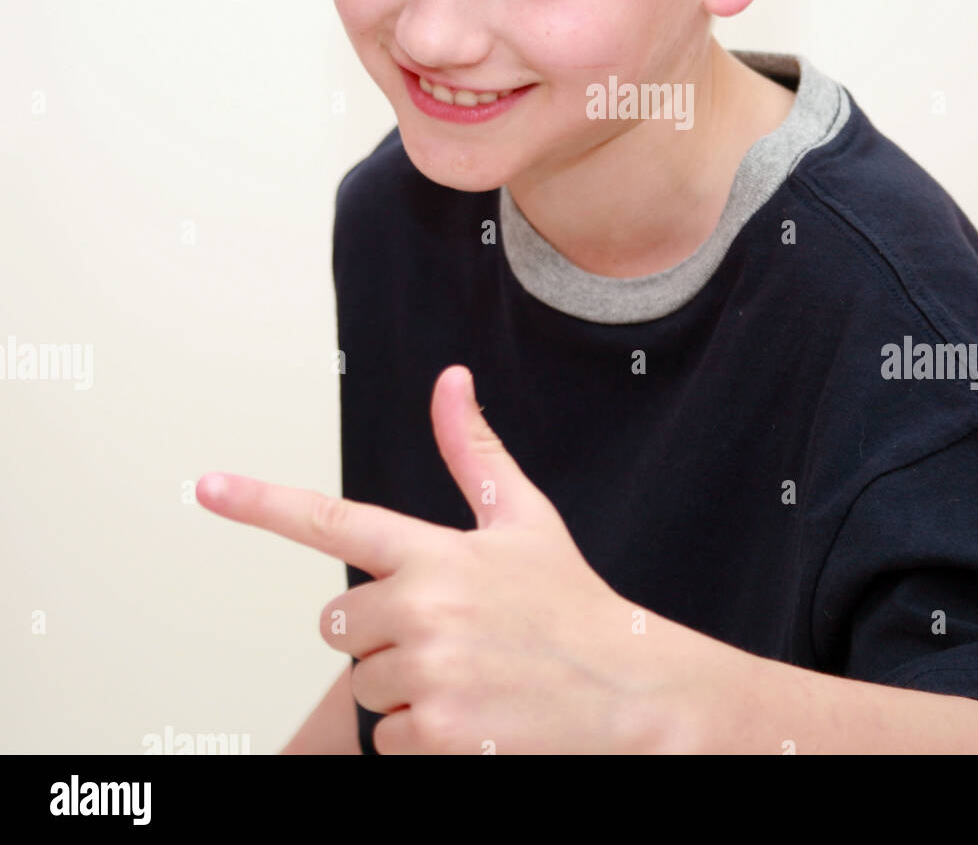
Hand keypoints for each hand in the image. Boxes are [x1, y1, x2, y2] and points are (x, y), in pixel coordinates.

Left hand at [196, 365, 670, 753]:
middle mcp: (424, 607)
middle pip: (338, 628)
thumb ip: (472, 452)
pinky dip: (423, 735)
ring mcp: (428, 674)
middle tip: (451, 636)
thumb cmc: (570, 603)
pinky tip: (474, 717)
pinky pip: (387, 739)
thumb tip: (450, 378)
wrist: (630, 691)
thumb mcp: (524, 519)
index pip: (333, 521)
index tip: (206, 485)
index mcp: (437, 550)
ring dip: (405, 688)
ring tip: (471, 677)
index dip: (261, 503)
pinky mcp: (435, 736)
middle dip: (380, 633)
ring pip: (364, 686)